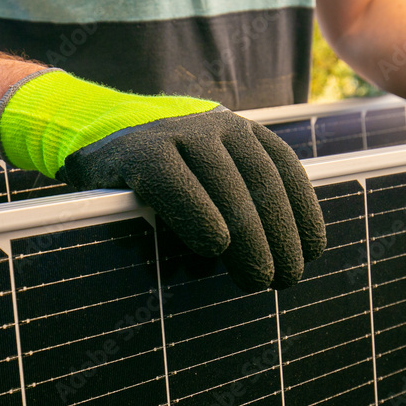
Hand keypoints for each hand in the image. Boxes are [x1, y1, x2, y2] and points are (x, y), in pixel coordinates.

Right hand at [0, 69, 325, 289]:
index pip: (285, 171)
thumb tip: (282, 258)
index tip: (312, 253)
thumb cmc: (157, 177)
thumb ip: (239, 200)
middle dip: (280, 236)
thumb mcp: (206, 177)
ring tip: (257, 279)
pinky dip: (199, 215)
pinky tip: (214, 246)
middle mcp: (218, 126)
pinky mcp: (143, 151)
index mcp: (241, 132)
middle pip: (261, 183)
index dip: (304, 213)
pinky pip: (177, 184)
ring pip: (227, 187)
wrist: (93, 132)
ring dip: (249, 238)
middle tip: (285, 280)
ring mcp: (180, 134)